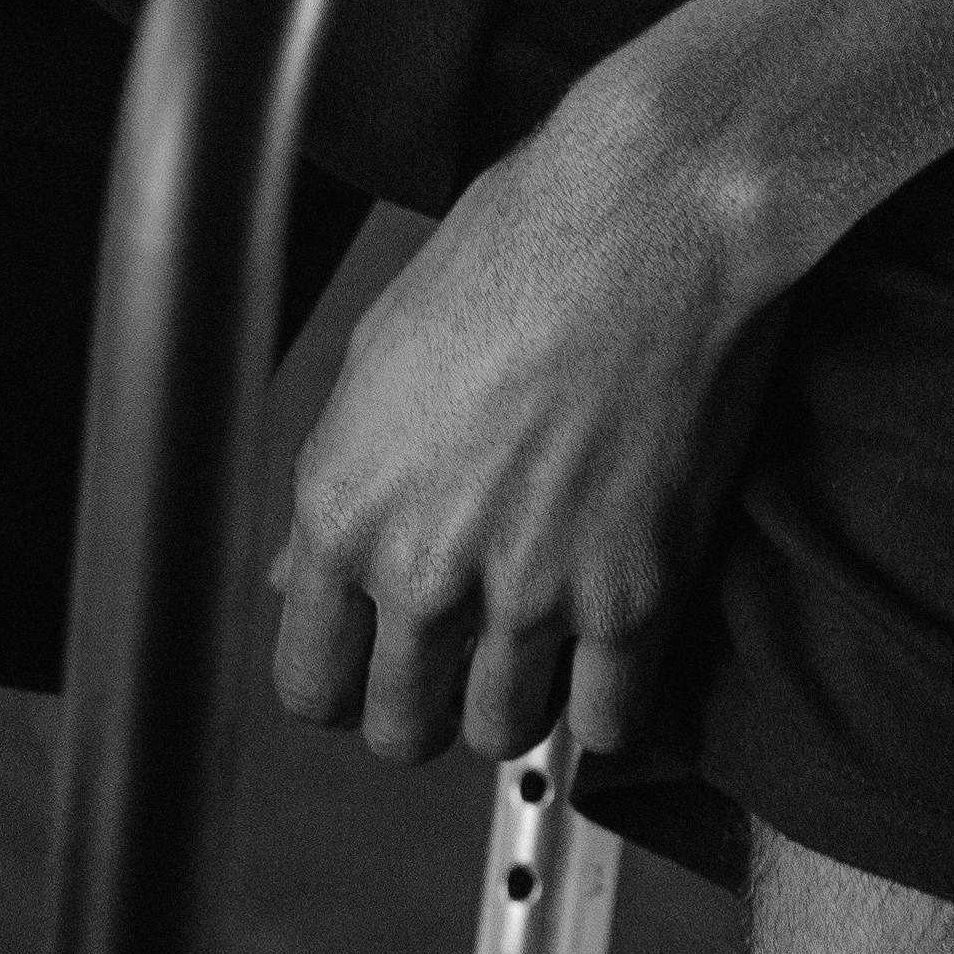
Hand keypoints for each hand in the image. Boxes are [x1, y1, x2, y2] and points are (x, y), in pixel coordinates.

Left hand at [271, 58, 783, 769]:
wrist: (650, 219)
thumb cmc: (516, 253)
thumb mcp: (381, 356)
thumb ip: (343, 486)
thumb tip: (303, 574)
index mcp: (345, 506)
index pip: (309, 678)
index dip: (340, 684)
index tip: (372, 670)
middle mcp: (422, 566)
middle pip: (400, 727)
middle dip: (424, 707)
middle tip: (461, 664)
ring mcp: (531, 592)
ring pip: (502, 735)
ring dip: (518, 703)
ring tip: (541, 647)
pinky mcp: (634, 595)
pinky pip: (609, 722)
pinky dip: (609, 705)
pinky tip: (612, 655)